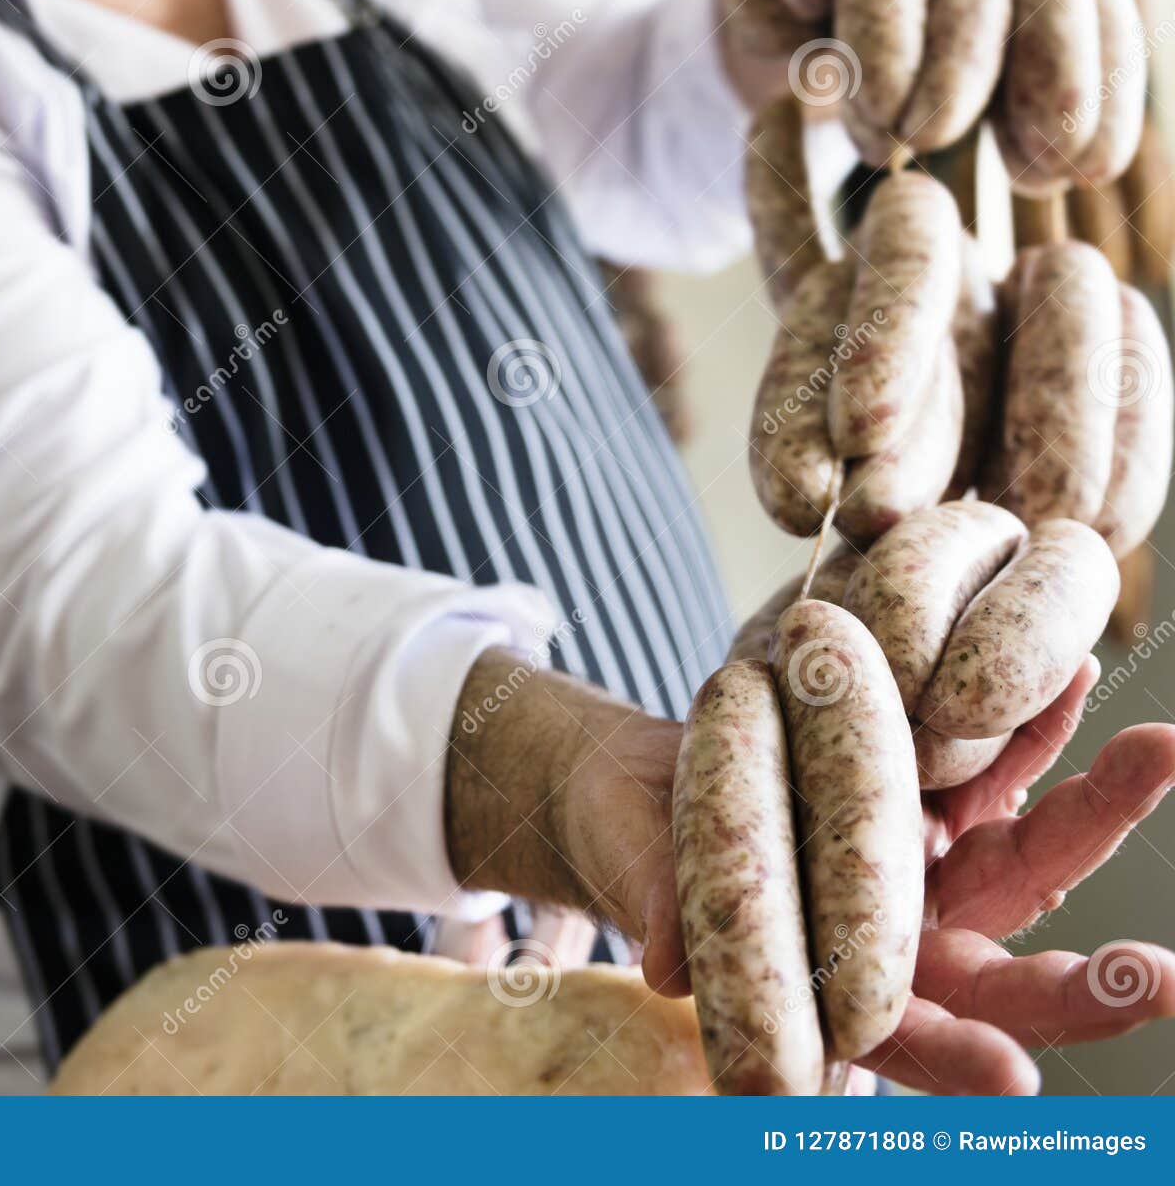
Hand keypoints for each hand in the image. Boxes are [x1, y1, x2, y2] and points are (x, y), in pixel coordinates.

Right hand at [447, 649, 1174, 1094]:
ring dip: (1097, 811)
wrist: (646, 781)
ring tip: (1162, 755)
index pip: (903, 1036)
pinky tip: (1072, 676)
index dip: (952, 1056)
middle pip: (1003, 970)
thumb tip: (662, 963)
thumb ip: (663, 914)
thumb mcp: (640, 877)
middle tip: (1158, 978)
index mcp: (833, 982)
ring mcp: (926, 858)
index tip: (1010, 1078)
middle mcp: (902, 933)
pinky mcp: (930, 785)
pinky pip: (997, 760)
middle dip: (1084, 983)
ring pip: (1027, 853)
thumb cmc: (633, 849)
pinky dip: (1035, 724)